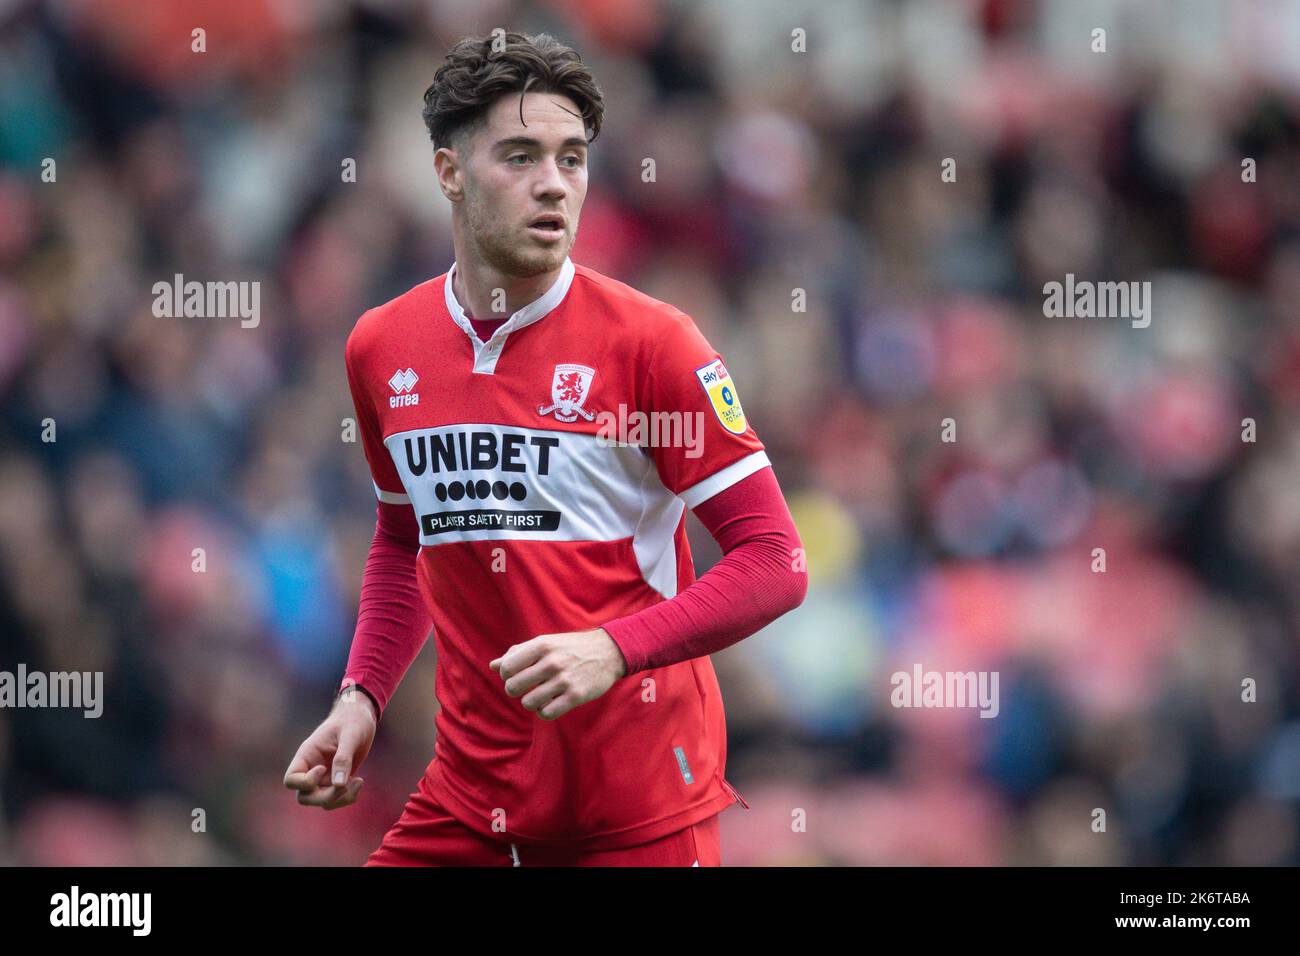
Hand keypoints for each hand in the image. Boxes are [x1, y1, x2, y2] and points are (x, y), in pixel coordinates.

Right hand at [283, 686, 376, 809]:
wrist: (362, 718)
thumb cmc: (352, 720)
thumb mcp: (350, 735)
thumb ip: (343, 758)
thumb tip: (338, 784)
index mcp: (307, 755)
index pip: (291, 780)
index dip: (305, 782)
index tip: (323, 767)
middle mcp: (312, 768)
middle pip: (304, 797)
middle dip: (325, 797)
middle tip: (345, 785)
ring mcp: (324, 777)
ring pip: (322, 802)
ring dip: (340, 799)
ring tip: (358, 781)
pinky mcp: (337, 780)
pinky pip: (337, 799)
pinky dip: (348, 797)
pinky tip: (359, 782)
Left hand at [489, 628, 627, 719]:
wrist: (608, 652)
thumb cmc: (570, 647)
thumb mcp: (545, 643)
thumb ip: (518, 653)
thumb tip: (493, 666)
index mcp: (542, 646)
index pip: (507, 668)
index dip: (506, 675)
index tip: (516, 675)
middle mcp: (552, 662)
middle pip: (513, 687)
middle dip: (516, 690)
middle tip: (526, 687)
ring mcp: (564, 680)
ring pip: (528, 702)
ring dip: (530, 702)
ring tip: (538, 695)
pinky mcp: (576, 696)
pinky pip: (546, 713)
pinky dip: (543, 711)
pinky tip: (549, 703)